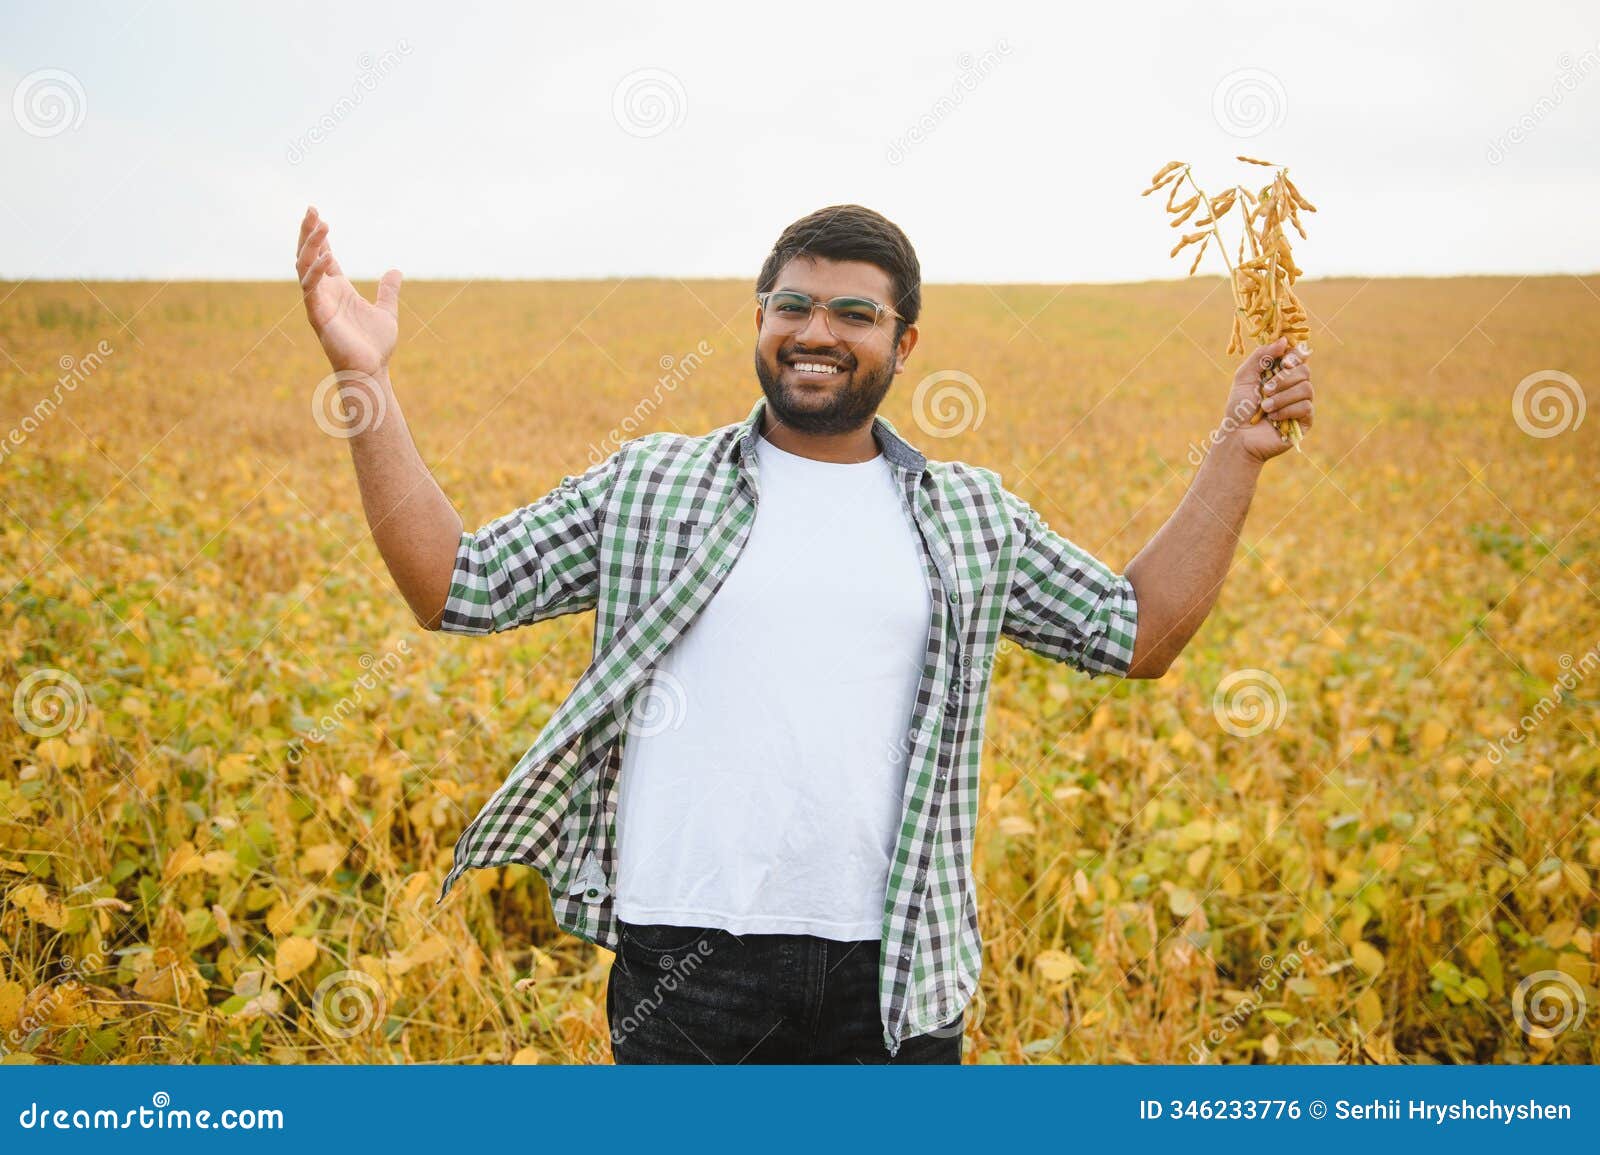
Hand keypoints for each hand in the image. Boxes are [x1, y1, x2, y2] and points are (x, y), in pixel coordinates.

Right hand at [295, 206, 401, 377]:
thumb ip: (388, 291)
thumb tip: (395, 271)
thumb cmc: (374, 346)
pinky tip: (326, 256)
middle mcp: (325, 293)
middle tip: (312, 210)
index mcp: (337, 289)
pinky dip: (316, 272)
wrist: (372, 371)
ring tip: (320, 225)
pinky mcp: (318, 316)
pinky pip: (311, 290)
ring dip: (310, 246)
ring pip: (305, 267)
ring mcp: (318, 303)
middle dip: (308, 233)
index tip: (317, 213)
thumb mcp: (386, 311)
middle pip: (309, 256)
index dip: (319, 236)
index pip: (323, 255)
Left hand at [1220, 336, 1314, 462]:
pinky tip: (1273, 418)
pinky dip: (1287, 410)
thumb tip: (1284, 340)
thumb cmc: (1239, 408)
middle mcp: (1293, 386)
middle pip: (1304, 370)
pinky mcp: (1305, 420)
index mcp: (1281, 373)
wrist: (1239, 437)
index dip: (1296, 356)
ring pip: (1306, 388)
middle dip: (1284, 379)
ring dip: (1282, 397)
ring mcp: (1300, 403)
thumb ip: (1261, 356)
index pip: (1299, 356)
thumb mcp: (1244, 376)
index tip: (1284, 362)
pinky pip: (1306, 406)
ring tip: (1265, 407)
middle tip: (1266, 390)